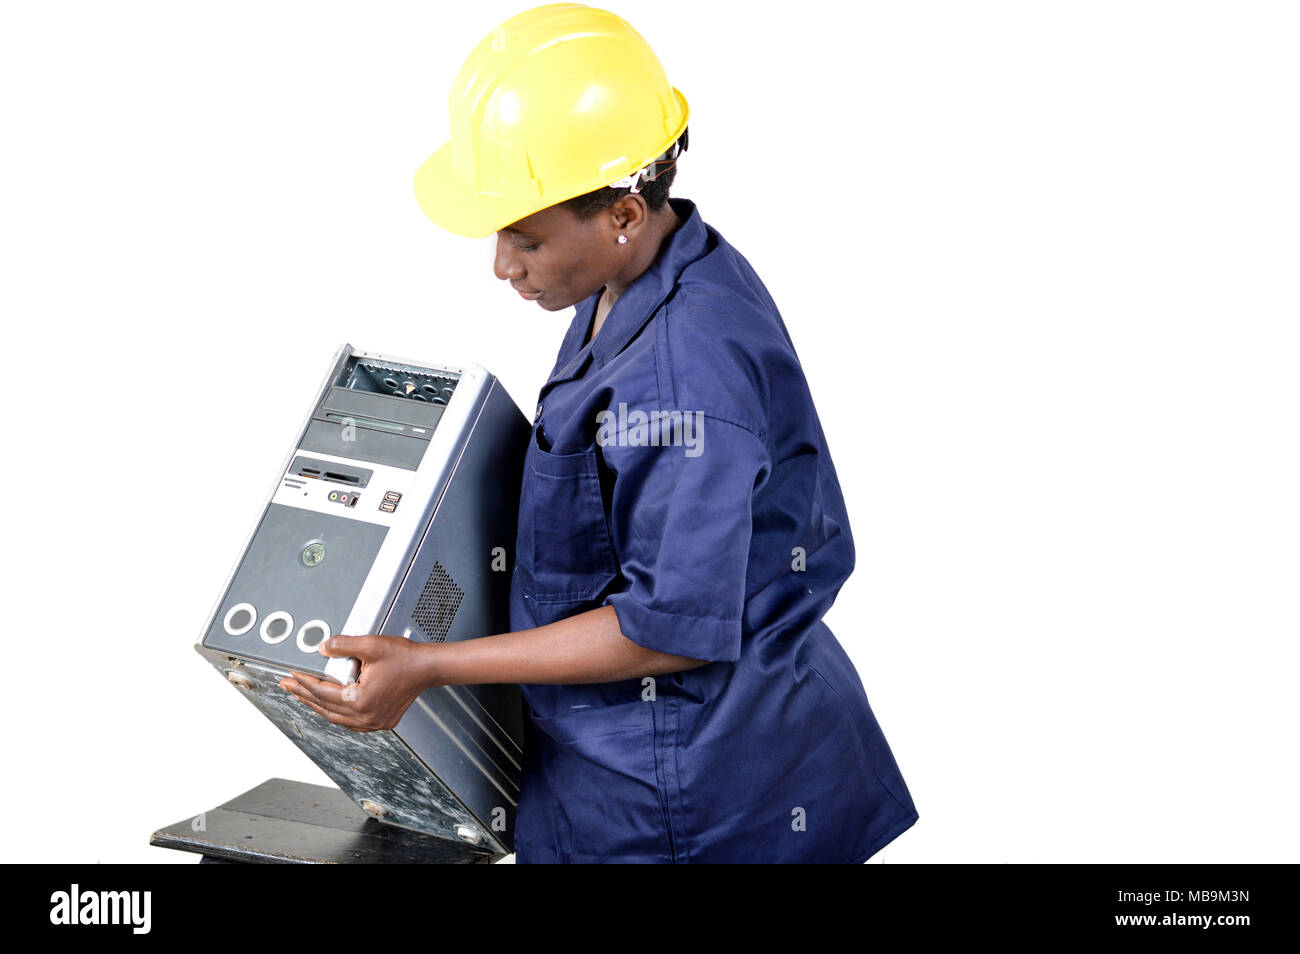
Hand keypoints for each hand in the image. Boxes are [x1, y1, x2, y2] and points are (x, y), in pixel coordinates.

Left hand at [280, 634, 434, 731]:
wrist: (427, 668)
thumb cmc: (405, 658)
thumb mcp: (372, 646)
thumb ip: (344, 645)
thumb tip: (323, 648)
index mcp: (361, 700)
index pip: (322, 692)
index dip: (304, 683)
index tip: (292, 675)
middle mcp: (366, 716)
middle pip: (325, 707)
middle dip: (304, 695)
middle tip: (289, 686)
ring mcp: (374, 722)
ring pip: (336, 718)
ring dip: (318, 706)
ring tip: (304, 695)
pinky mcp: (380, 722)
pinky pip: (350, 722)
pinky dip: (336, 713)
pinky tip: (330, 706)